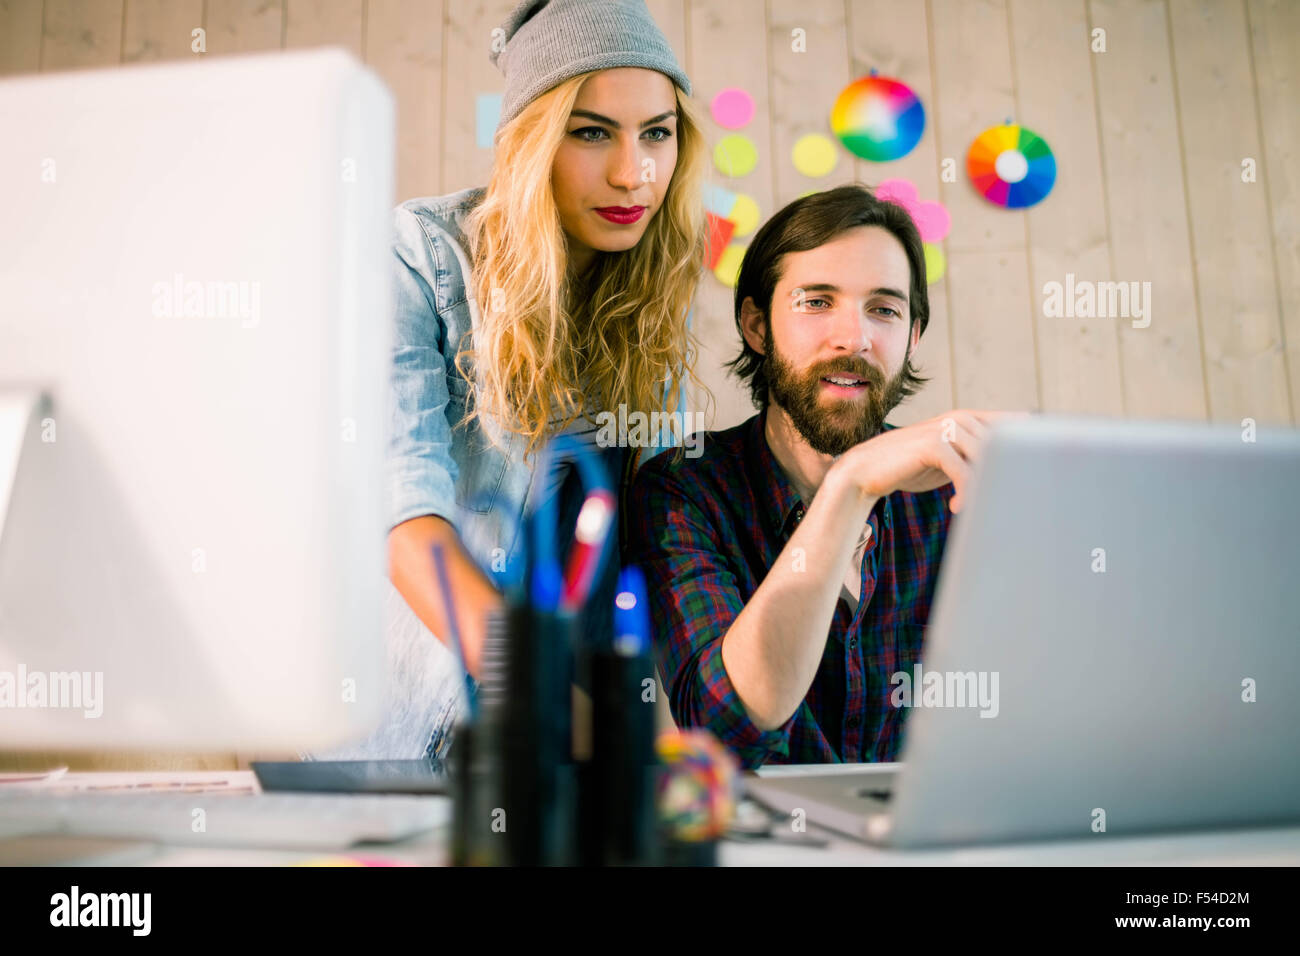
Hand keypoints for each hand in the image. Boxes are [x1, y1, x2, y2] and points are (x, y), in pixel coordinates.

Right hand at [832, 409, 1025, 512]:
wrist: (867, 470)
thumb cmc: (910, 467)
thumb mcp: (950, 461)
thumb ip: (976, 458)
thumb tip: (1012, 472)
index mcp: (970, 419)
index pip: (1014, 427)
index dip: (1028, 450)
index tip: (1032, 476)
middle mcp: (962, 418)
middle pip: (1004, 450)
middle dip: (1006, 479)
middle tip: (1002, 505)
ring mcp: (947, 428)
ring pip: (986, 461)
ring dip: (984, 490)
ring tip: (970, 508)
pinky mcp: (934, 444)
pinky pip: (964, 472)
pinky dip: (965, 493)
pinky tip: (955, 507)